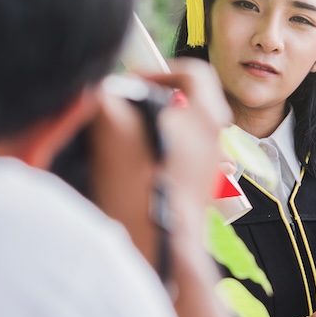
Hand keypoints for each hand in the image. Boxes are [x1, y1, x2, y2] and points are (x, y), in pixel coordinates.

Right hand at [88, 59, 231, 267]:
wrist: (158, 246)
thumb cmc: (141, 186)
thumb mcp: (111, 126)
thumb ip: (105, 96)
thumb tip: (100, 88)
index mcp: (205, 116)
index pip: (193, 73)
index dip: (159, 70)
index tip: (133, 81)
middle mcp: (215, 140)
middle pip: (191, 103)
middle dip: (156, 101)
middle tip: (127, 108)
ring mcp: (210, 169)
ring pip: (186, 134)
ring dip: (156, 130)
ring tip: (124, 139)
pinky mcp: (199, 194)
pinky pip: (182, 163)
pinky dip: (160, 158)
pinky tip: (132, 170)